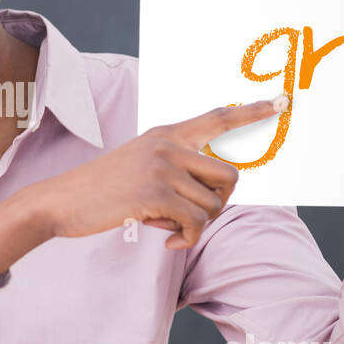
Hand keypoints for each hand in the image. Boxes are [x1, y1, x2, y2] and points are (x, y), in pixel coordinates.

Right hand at [28, 98, 285, 249]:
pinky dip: (186, 239)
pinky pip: (196, 224)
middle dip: (218, 204)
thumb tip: (216, 186)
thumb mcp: (139, 164)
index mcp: (166, 133)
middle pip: (230, 176)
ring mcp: (162, 167)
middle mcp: (168, 144)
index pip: (217, 117)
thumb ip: (174, 165)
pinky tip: (167, 240)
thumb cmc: (102, 189)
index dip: (252, 112)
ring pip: (213, 206)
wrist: (61, 201)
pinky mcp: (155, 193)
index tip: (282, 103)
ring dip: (195, 225)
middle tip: (192, 216)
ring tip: (164, 224)